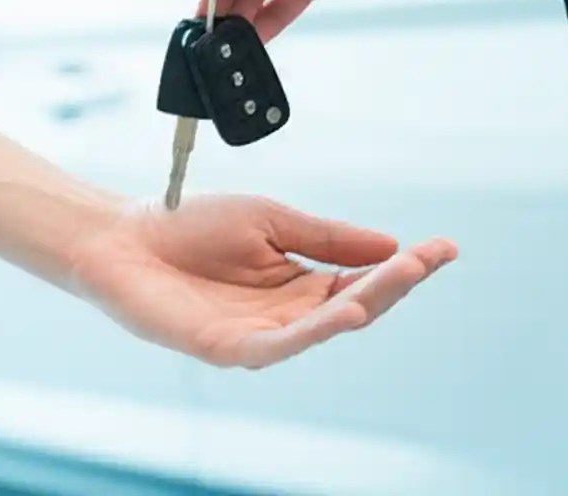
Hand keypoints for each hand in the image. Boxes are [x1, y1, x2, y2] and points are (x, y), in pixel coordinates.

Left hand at [69, 195, 454, 368]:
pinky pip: (279, 347)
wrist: (123, 236)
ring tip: (397, 279)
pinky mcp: (227, 348)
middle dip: (393, 283)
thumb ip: (324, 236)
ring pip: (322, 327)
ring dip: (363, 305)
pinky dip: (314, 332)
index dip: (402, 265)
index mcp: (298, 282)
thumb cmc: (188, 226)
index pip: (362, 277)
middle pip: (352, 304)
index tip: (444, 247)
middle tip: (426, 259)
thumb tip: (389, 245)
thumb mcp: (269, 219)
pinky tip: (344, 311)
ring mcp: (258, 334)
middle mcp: (285, 313)